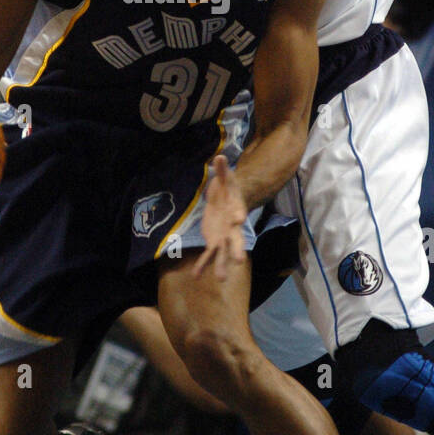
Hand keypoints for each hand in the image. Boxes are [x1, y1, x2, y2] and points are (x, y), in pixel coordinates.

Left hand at [192, 155, 247, 281]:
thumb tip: (219, 156)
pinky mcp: (213, 241)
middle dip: (236, 249)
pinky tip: (195, 276)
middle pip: (236, 239)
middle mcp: (232, 227)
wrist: (225, 199)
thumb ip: (222, 169)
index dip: (237, 216)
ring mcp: (224, 236)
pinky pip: (208, 255)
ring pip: (223, 252)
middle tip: (238, 260)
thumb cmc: (226, 187)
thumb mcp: (224, 177)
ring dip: (221, 264)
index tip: (237, 219)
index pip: (238, 213)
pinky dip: (202, 265)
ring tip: (220, 278)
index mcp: (236, 209)